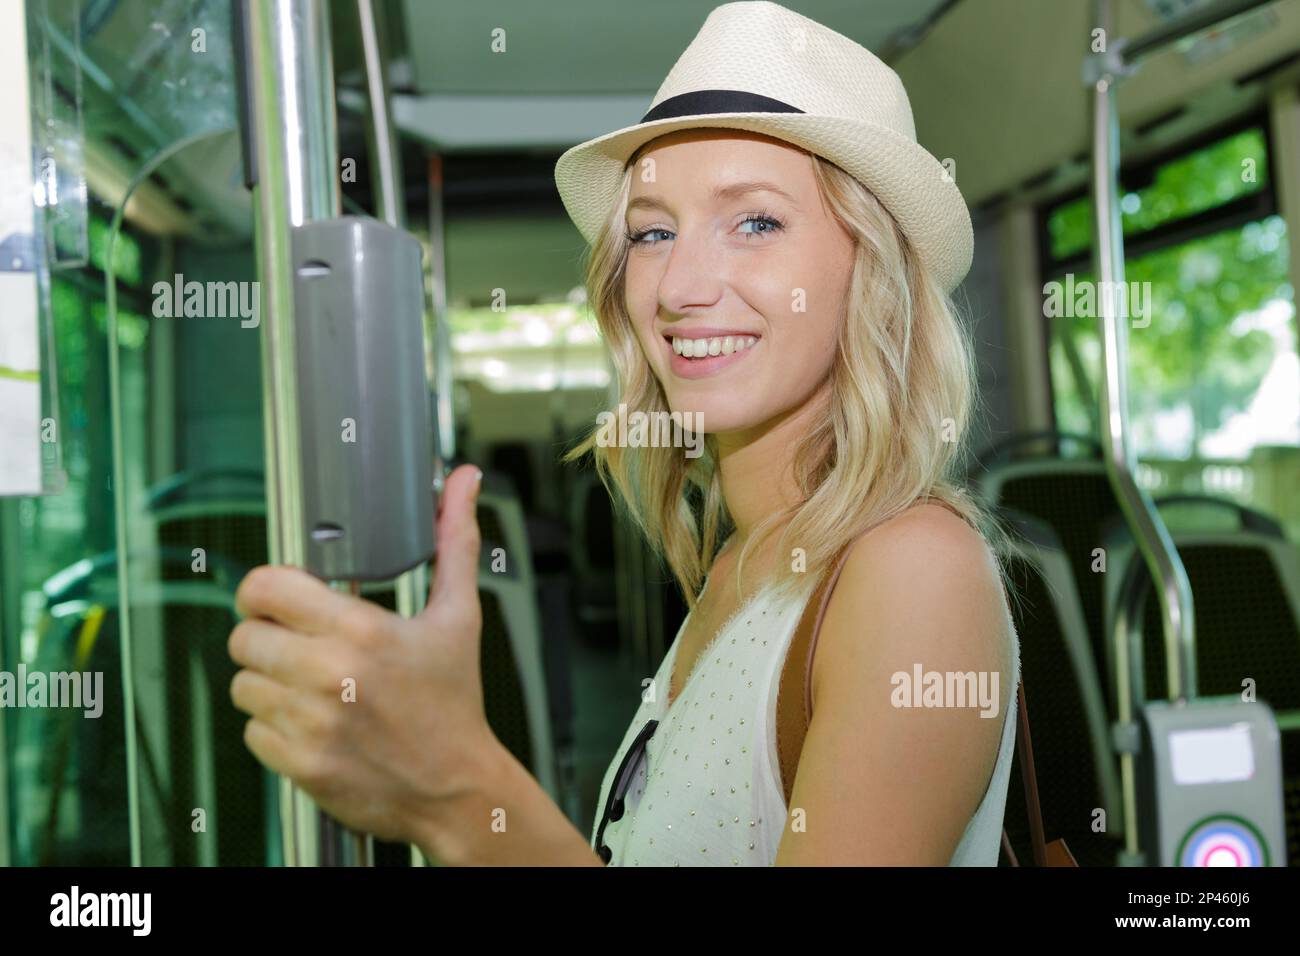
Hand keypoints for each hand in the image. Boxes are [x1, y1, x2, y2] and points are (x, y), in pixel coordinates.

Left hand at [228, 463, 492, 844]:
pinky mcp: (299, 764)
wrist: (457, 788)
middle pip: (242, 638)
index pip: (263, 588)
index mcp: (361, 630)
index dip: (264, 590)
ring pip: (242, 686)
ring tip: (311, 688)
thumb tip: (463, 481)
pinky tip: (313, 724)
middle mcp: (329, 675)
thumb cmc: (454, 703)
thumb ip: (455, 541)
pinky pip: (251, 733)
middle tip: (300, 646)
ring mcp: (310, 723)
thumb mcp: (459, 616)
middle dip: (266, 638)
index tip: (281, 600)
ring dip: (269, 685)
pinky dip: (274, 729)